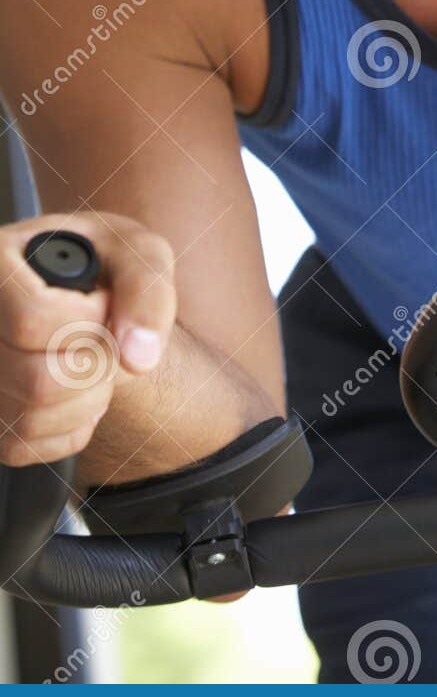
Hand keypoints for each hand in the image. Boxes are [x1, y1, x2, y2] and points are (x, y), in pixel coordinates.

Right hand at [0, 211, 175, 467]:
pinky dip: (74, 424)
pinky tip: (78, 387)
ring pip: (33, 416)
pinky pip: (30, 446)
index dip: (87, 320)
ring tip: (96, 358)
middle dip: (97, 362)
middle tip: (106, 335)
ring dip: (91, 395)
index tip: (103, 302)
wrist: (85, 297)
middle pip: (37, 378)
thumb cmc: (104, 266)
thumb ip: (146, 288)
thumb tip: (139, 356)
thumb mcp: (135, 251)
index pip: (32, 318)